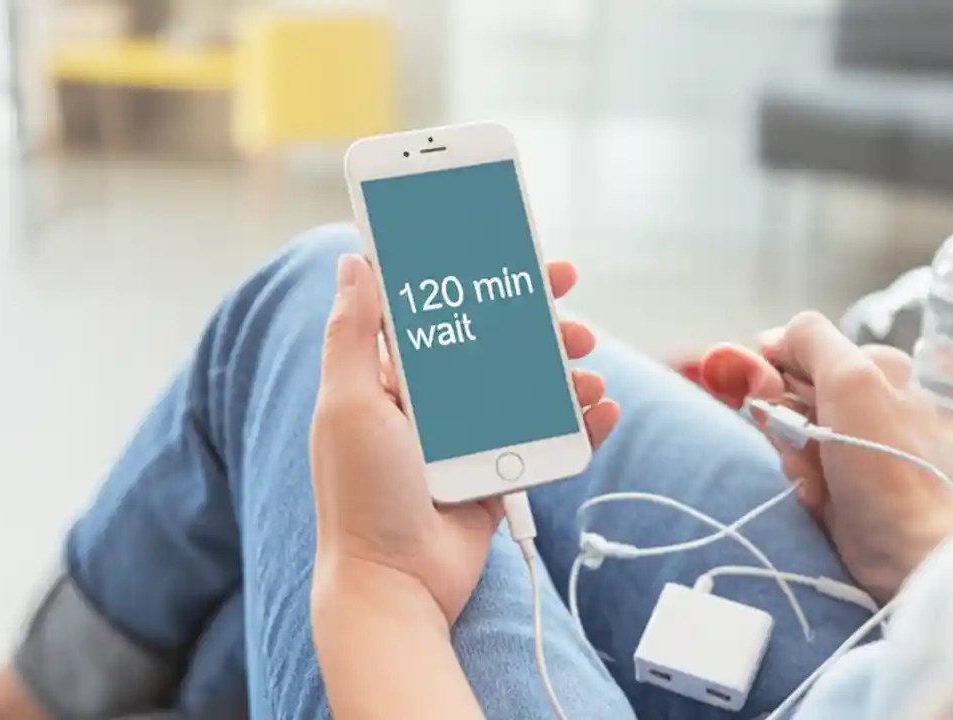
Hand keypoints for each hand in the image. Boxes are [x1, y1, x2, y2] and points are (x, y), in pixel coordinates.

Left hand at [310, 254, 619, 623]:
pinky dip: (580, 421)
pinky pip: (547, 438)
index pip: (439, 310)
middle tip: (568, 300)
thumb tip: (354, 262)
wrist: (396, 585)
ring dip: (564, 368)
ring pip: (527, 386)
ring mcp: (468, 439)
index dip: (474, 276)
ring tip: (587, 367)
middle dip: (534, 318)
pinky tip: (603, 408)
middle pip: (494, 342)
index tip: (511, 251)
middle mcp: (432, 404)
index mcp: (390, 379)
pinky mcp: (499, 474)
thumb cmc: (362, 497)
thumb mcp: (350, 405)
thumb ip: (354, 334)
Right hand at [701, 312, 952, 599]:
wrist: (910, 548)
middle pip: (791, 392)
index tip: (768, 396)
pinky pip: (801, 469)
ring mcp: (857, 443)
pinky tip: (819, 500)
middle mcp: (870, 399)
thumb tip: (771, 336)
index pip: (800, 350)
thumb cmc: (884, 462)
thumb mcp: (850, 378)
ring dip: (792, 457)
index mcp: (877, 366)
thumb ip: (811, 340)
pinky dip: (802, 483)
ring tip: (815, 482)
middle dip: (783, 421)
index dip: (774, 372)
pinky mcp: (846, 482)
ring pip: (791, 433)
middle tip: (802, 448)